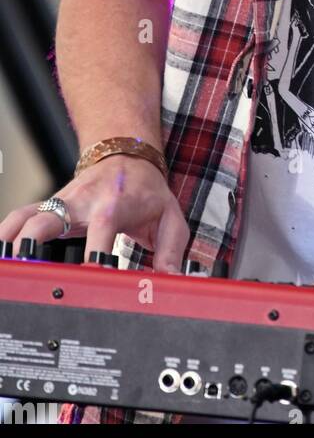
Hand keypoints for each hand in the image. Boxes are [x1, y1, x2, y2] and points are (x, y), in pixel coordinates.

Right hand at [0, 155, 188, 271]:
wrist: (127, 155)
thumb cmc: (147, 190)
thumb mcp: (169, 217)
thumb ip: (172, 251)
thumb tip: (169, 282)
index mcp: (114, 205)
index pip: (102, 230)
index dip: (95, 254)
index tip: (90, 277)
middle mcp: (82, 202)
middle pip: (51, 218)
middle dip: (35, 242)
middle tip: (28, 271)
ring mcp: (62, 202)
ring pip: (28, 216)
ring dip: (13, 240)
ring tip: (9, 267)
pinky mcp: (49, 205)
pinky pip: (20, 215)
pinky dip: (6, 231)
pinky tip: (2, 250)